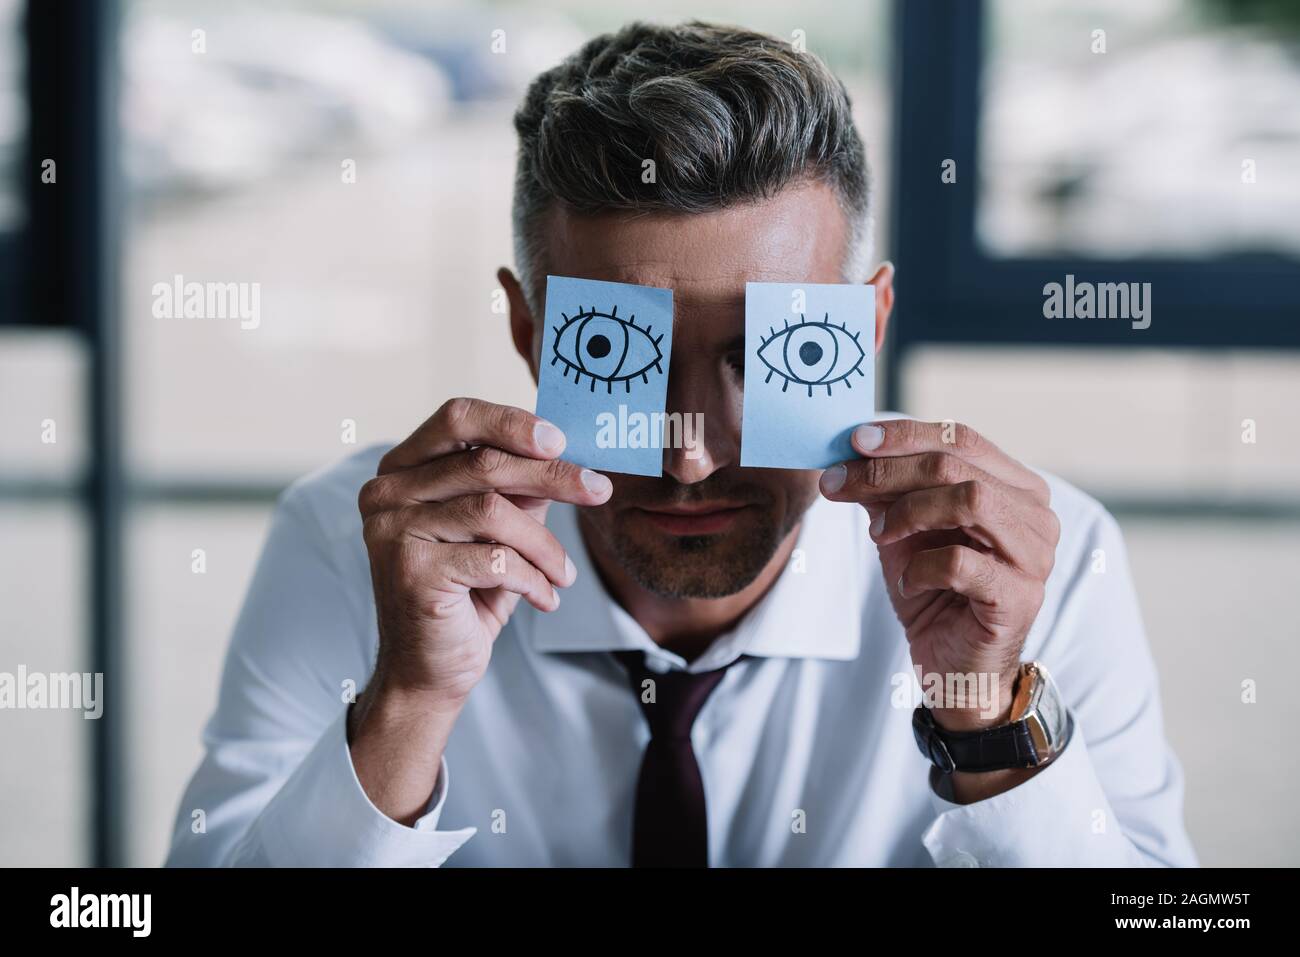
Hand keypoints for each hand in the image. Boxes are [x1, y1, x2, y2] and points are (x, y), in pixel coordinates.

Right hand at [349, 397, 611, 822]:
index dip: (511, 421)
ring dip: (545, 545)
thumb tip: (567, 451)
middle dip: (552, 476)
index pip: (456, 418)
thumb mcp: (498, 530)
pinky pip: (495, 559)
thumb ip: (519, 488)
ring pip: (493, 512)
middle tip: (599, 490)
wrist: (430, 670)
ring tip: (564, 574)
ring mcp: (392, 531)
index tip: (561, 439)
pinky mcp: (412, 572)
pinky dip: (532, 578)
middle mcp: (386, 493)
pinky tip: (545, 597)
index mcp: (401, 469)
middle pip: (484, 463)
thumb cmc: (466, 593)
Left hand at [819, 420, 1059, 734]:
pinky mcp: (1018, 597)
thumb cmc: (934, 591)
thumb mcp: (904, 528)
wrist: (953, 666)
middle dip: (887, 471)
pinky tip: (907, 582)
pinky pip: (960, 561)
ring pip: (969, 500)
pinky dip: (919, 567)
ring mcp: (1035, 556)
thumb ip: (887, 486)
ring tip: (878, 535)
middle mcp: (1036, 515)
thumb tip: (849, 448)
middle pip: (957, 466)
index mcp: (1015, 487)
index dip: (904, 434)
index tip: (853, 441)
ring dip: (907, 512)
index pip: (961, 438)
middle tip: (838, 485)